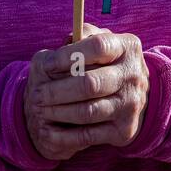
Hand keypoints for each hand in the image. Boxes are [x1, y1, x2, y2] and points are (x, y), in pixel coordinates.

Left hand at [25, 23, 149, 156]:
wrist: (133, 94)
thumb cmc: (105, 62)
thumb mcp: (99, 41)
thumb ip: (81, 35)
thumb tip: (65, 42)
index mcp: (127, 47)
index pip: (97, 46)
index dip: (67, 56)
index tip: (47, 65)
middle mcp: (133, 75)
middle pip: (90, 83)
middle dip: (57, 91)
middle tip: (37, 95)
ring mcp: (131, 104)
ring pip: (88, 111)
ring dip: (59, 112)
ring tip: (40, 110)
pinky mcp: (125, 129)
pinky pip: (89, 134)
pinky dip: (65, 134)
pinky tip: (49, 130)